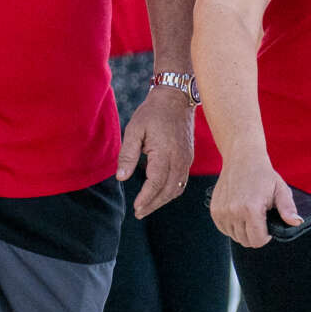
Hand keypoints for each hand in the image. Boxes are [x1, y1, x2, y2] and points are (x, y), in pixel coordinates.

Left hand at [116, 87, 194, 217]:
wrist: (176, 98)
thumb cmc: (153, 112)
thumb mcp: (135, 129)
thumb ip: (128, 154)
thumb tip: (122, 178)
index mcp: (166, 152)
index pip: (157, 182)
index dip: (146, 198)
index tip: (136, 208)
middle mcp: (180, 159)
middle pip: (169, 190)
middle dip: (153, 204)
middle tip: (139, 213)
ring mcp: (186, 159)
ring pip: (177, 188)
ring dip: (163, 200)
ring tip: (147, 207)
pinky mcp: (188, 158)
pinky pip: (182, 181)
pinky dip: (171, 192)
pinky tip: (160, 195)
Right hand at [210, 151, 299, 248]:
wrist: (242, 158)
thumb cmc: (263, 174)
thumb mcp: (281, 190)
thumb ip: (288, 209)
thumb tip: (296, 222)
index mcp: (251, 209)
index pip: (257, 241)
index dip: (266, 236)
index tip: (267, 225)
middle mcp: (233, 212)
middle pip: (246, 241)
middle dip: (255, 234)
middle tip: (259, 218)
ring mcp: (222, 211)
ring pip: (234, 236)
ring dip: (243, 230)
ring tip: (249, 214)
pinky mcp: (214, 210)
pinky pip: (224, 229)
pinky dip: (232, 226)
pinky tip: (239, 214)